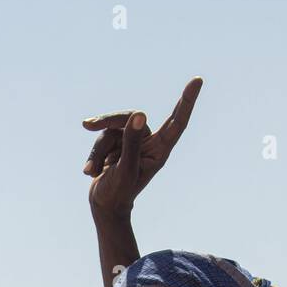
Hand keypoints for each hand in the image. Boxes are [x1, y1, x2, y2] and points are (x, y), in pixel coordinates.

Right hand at [82, 78, 202, 215]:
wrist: (104, 206)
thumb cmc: (118, 193)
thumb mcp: (125, 169)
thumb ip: (131, 142)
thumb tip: (140, 115)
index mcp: (159, 151)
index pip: (177, 122)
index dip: (187, 101)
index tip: (197, 81)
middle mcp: (148, 142)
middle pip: (132, 117)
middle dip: (110, 120)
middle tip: (88, 124)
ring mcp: (132, 141)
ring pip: (111, 128)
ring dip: (98, 150)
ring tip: (91, 171)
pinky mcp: (117, 142)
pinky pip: (102, 136)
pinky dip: (94, 154)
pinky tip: (90, 172)